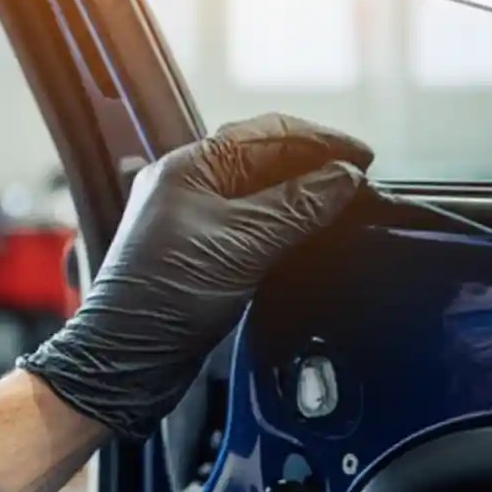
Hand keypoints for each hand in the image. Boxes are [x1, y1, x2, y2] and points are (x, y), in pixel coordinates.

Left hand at [19, 114, 371, 437]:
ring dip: (305, 191)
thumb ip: (299, 206)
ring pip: (264, 187)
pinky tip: (312, 228)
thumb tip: (344, 178)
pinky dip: (289, 217)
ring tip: (343, 200)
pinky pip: (256, 217)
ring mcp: (195, 214)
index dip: (322, 141)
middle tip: (358, 178)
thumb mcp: (244, 244)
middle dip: (317, 163)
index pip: (268, 132)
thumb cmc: (164, 298)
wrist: (129, 359)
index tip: (361, 156)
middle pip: (267, 156)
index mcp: (189, 166)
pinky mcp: (204, 246)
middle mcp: (190, 182)